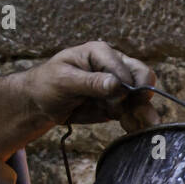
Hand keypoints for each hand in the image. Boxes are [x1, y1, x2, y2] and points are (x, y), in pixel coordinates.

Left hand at [0, 40, 158, 159]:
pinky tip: (132, 129)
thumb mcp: (65, 80)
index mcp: (101, 53)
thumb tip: (117, 85)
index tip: (112, 101)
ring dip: (143, 114)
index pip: (126, 69)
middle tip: (133, 113)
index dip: (125, 87)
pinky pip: (135, 113)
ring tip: (139, 127)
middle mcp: (114, 67)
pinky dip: (136, 123)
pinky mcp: (118, 104)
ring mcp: (118, 87)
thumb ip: (91, 82)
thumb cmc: (47, 85)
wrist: (41, 104)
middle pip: (143, 77)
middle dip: (141, 98)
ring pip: (142, 98)